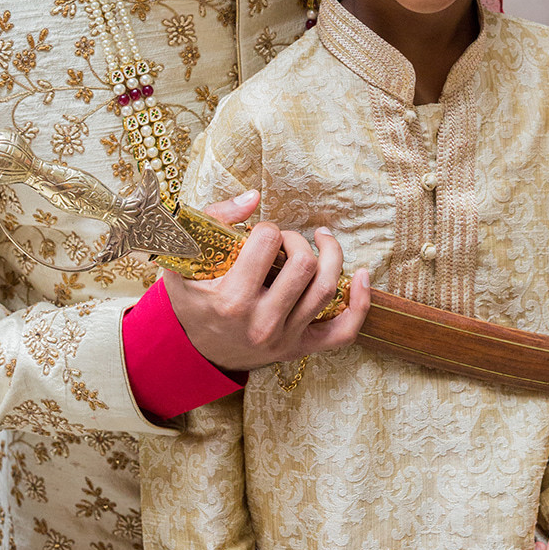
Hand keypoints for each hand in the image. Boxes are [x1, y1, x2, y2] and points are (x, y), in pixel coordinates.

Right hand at [163, 190, 370, 372]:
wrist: (193, 352)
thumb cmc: (192, 298)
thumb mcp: (185, 258)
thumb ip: (214, 219)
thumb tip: (254, 197)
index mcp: (231, 299)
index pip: (267, 242)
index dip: (266, 228)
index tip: (257, 234)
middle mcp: (261, 322)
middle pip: (305, 264)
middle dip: (297, 239)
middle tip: (284, 240)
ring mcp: (284, 339)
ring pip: (328, 289)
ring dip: (332, 254)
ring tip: (321, 239)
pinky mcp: (300, 349)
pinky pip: (343, 331)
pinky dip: (361, 303)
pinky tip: (363, 276)